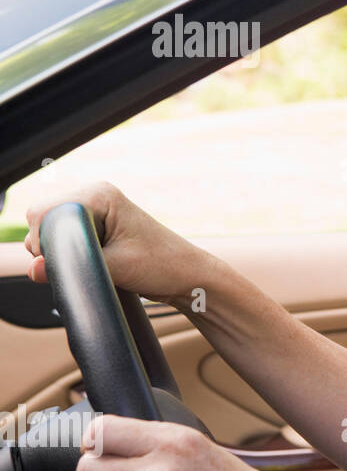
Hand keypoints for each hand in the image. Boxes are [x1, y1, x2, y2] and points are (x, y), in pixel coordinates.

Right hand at [24, 180, 208, 309]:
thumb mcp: (115, 269)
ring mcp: (94, 211)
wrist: (188, 276)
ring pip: (49, 232)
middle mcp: (94, 197)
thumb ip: (72, 266)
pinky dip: (67, 254)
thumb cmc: (162, 266)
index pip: (44, 213)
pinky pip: (63, 239)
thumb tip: (34, 269)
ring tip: (95, 264)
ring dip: (60, 253)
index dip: (46, 241)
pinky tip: (92, 263)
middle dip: (51, 248)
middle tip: (85, 264)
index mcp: (100, 194)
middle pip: (42, 221)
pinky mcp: (95, 227)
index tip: (65, 261)